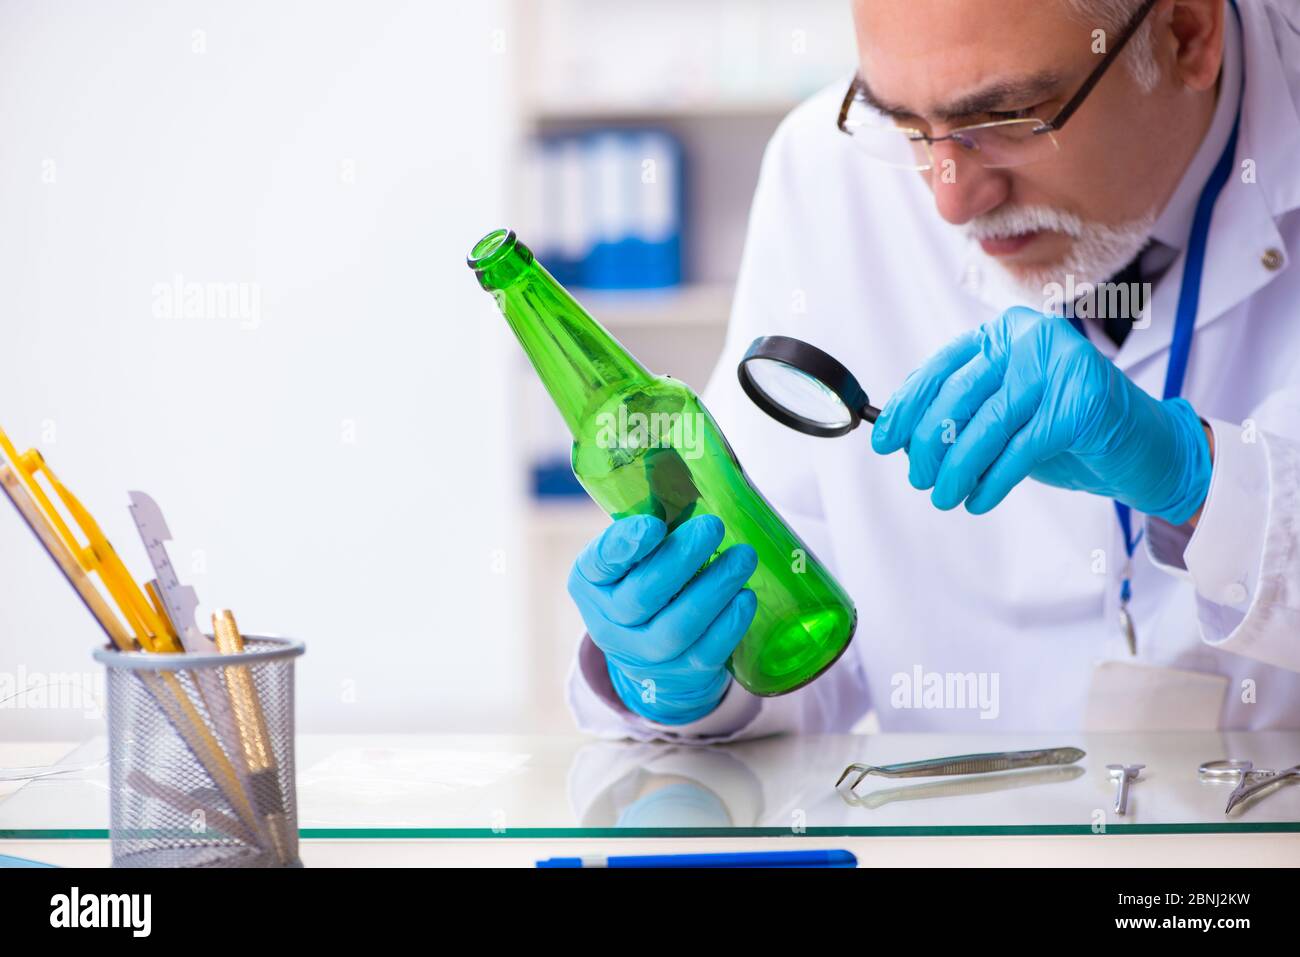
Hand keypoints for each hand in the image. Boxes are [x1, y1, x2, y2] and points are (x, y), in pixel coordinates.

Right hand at [568, 513, 757, 723]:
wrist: (651, 655)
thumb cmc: (646, 582)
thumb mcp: (633, 556)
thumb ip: (651, 525)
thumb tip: (681, 474)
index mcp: (591, 581)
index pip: (601, 563)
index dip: (625, 546)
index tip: (654, 525)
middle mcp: (609, 621)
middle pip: (643, 596)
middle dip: (681, 560)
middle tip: (713, 526)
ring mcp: (643, 654)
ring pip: (676, 628)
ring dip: (714, 590)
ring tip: (743, 557)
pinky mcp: (681, 673)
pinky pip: (705, 653)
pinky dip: (728, 626)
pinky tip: (746, 597)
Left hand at [870, 307, 1212, 523]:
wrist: (1143, 446)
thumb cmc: (1065, 428)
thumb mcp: (1006, 412)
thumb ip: (964, 414)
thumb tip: (904, 439)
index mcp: (1006, 334)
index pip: (943, 368)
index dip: (909, 407)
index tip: (884, 440)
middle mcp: (1031, 339)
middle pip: (959, 395)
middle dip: (930, 443)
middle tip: (920, 477)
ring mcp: (1059, 367)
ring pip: (987, 425)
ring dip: (957, 469)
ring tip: (944, 496)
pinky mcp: (1080, 403)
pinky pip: (1020, 449)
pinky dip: (993, 480)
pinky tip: (978, 499)